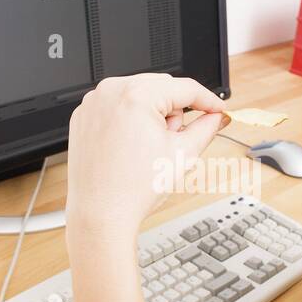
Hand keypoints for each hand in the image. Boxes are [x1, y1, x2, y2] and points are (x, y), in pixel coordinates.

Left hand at [65, 74, 229, 239]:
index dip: (208, 100)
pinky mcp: (83, 116)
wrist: (100, 213)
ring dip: (152, 115)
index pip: (184, 87)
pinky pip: (116, 106)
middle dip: (174, 111)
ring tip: (146, 148)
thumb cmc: (133, 189)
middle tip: (172, 141)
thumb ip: (206, 128)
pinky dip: (128, 119)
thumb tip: (217, 117)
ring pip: (138, 95)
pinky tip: (130, 147)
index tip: (218, 110)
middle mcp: (110, 91)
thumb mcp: (182, 154)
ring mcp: (93, 102)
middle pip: (160, 87)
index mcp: (136, 95)